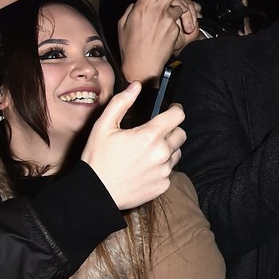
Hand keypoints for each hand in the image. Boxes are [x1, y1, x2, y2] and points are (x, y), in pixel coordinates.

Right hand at [82, 83, 185, 209]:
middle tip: (155, 133)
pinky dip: (161, 168)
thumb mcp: (104, 126)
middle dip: (171, 130)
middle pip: (181, 134)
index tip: (170, 110)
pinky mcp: (163, 185)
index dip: (175, 110)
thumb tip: (136, 86)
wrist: (97, 192)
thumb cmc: (98, 158)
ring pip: (176, 153)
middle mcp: (162, 153)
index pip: (178, 116)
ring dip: (168, 150)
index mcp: (150, 135)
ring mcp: (164, 171)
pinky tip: (145, 168)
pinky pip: (169, 171)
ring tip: (148, 152)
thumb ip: (121, 102)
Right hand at [117, 0, 197, 85]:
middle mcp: (157, 10)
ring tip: (166, 19)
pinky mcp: (175, 30)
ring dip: (175, 9)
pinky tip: (166, 33)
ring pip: (179, 5)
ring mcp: (168, 20)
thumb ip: (132, 8)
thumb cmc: (130, 47)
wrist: (142, 65)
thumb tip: (139, 1)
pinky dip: (174, 25)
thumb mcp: (122, 24)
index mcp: (142, 6)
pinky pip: (178, 22)